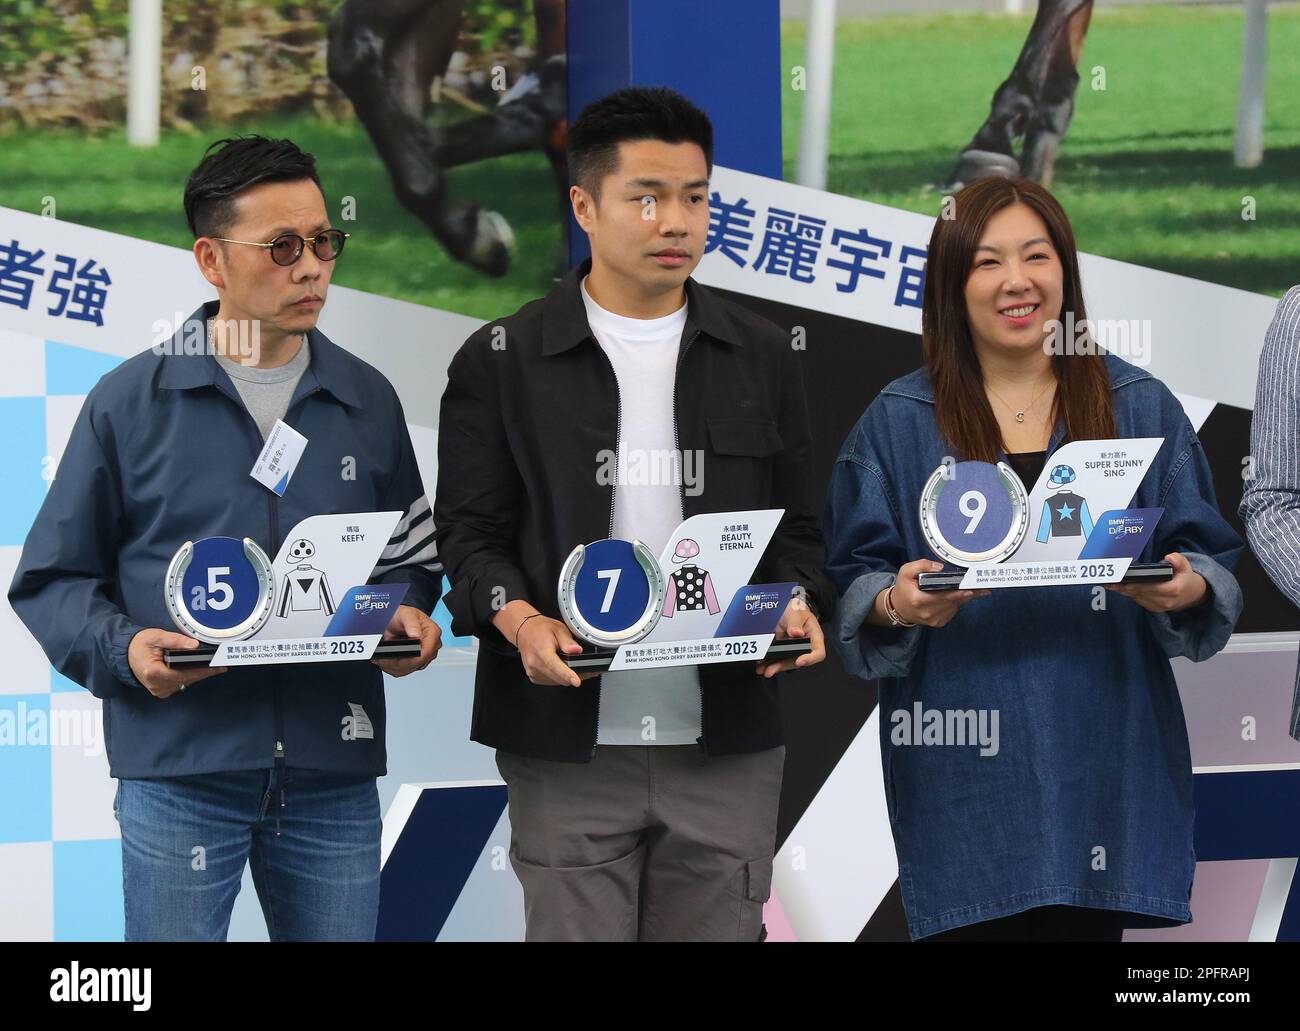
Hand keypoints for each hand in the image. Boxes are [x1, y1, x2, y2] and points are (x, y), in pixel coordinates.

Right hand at [128, 628, 227, 698]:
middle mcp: (157, 685)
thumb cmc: (140, 645)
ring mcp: (159, 690)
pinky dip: (191, 677)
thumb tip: (193, 645)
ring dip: (200, 675)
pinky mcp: (162, 691)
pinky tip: (201, 670)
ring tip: (216, 667)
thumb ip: (175, 641)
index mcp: (154, 672)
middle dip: (205, 672)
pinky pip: (181, 684)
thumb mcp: (156, 637)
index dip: (202, 670)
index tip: (217, 666)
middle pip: (187, 679)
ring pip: (185, 682)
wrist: (127, 654)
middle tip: (222, 665)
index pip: (184, 673)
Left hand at [372, 604, 441, 675]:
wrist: (396, 620)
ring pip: (409, 669)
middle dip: (397, 662)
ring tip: (381, 659)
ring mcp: (425, 655)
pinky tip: (386, 661)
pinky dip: (393, 668)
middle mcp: (432, 645)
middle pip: (417, 663)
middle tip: (381, 658)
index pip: (426, 652)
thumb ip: (411, 623)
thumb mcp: (405, 614)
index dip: (411, 658)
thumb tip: (416, 635)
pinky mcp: (417, 662)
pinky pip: (405, 670)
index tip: (393, 656)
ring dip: (393, 666)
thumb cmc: (402, 616)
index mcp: (432, 632)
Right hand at [517, 614, 591, 687]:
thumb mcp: (558, 629)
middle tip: (586, 668)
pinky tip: (560, 667)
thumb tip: (577, 650)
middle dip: (575, 676)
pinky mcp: (534, 677)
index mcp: (542, 651)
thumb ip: (568, 641)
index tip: (576, 681)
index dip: (567, 675)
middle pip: (560, 678)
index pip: (555, 666)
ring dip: (567, 677)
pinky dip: (559, 677)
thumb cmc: (540, 629)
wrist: (525, 631)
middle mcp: (535, 664)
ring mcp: (533, 672)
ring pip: (557, 682)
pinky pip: (552, 682)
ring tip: (570, 664)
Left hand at [756, 595, 825, 677]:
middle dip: (784, 666)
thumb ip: (795, 623)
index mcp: (814, 637)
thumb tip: (797, 633)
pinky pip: (778, 658)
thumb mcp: (796, 613)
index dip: (810, 659)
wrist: (786, 608)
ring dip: (774, 667)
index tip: (799, 661)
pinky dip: (769, 662)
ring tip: (762, 669)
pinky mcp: (784, 650)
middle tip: (771, 669)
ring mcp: (794, 649)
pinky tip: (761, 664)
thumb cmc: (796, 610)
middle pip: (798, 661)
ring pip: (786, 662)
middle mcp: (805, 646)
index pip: (818, 653)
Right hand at [877, 559, 991, 628]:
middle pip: (953, 602)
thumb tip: (940, 567)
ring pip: (956, 606)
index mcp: (918, 600)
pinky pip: (954, 611)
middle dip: (969, 594)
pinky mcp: (939, 623)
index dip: (959, 593)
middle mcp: (927, 613)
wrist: (899, 607)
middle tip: (984, 587)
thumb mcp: (906, 571)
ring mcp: (934, 620)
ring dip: (965, 598)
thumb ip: (921, 565)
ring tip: (976, 589)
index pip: (943, 596)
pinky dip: (958, 602)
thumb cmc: (904, 588)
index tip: (973, 589)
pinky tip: (961, 595)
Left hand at [1105, 552, 1206, 612]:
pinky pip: (1137, 600)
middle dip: (1123, 587)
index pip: (1151, 587)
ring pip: (1136, 597)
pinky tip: (1117, 587)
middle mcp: (1164, 601)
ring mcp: (1157, 607)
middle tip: (1108, 580)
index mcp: (1173, 590)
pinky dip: (1127, 593)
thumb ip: (1178, 560)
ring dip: (1122, 590)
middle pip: (1139, 593)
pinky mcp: (1152, 608)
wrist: (1192, 596)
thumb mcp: (1186, 567)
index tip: (1122, 580)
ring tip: (1108, 583)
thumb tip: (1169, 557)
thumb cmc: (1186, 579)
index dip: (1135, 584)